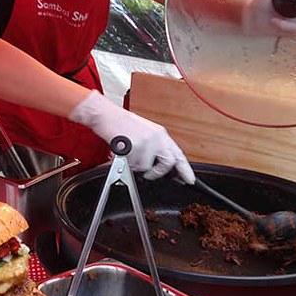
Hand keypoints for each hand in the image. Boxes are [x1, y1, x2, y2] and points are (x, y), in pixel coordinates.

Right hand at [69, 91, 194, 183]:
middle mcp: (157, 137)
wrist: (106, 115)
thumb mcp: (144, 133)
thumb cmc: (121, 124)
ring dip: (137, 166)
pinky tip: (124, 153)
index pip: (178, 155)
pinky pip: (134, 165)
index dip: (185, 170)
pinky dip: (128, 163)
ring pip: (147, 167)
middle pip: (168, 163)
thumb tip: (160, 164)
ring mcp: (147, 142)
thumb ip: (155, 148)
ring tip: (129, 156)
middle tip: (149, 174)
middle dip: (158, 172)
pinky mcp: (135, 146)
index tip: (189, 180)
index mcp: (160, 134)